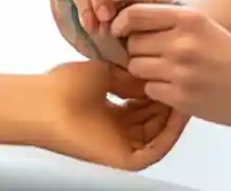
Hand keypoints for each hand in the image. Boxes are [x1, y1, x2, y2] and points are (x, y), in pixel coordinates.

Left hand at [41, 61, 189, 170]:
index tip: (175, 70)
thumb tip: (154, 75)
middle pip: (155, 118)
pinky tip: (179, 111)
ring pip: (159, 134)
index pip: (144, 103)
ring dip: (174, 115)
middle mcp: (117, 130)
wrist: (43, 104)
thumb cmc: (62, 87)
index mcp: (109, 112)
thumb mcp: (105, 73)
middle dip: (171, 99)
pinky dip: (170, 133)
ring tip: (187, 92)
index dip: (161, 87)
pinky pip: (155, 150)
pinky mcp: (124, 159)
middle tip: (186, 80)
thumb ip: (130, 77)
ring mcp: (121, 146)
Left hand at [112, 4, 230, 134]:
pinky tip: (176, 87)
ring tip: (167, 72)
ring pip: (136, 68)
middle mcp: (182, 42)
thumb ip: (169, 22)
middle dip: (137, 50)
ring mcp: (180, 71)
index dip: (120, 23)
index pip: (134, 15)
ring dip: (145, 71)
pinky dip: (157, 90)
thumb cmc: (230, 56)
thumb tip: (125, 21)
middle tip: (155, 56)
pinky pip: (149, 89)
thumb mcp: (204, 27)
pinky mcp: (179, 96)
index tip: (120, 31)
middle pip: (132, 44)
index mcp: (189, 19)